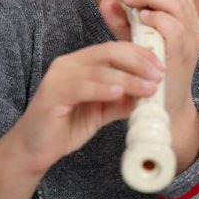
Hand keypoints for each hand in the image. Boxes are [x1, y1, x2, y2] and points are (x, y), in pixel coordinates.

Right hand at [13, 41, 164, 174]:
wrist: (36, 150)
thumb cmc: (69, 125)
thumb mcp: (105, 110)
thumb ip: (125, 99)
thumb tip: (152, 92)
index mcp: (83, 62)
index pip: (117, 48)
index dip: (142, 54)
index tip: (162, 66)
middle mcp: (70, 64)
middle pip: (110, 52)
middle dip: (139, 62)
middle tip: (159, 74)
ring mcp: (58, 77)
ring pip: (99, 70)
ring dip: (129, 78)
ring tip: (149, 87)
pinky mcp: (51, 95)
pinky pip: (80, 87)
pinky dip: (103, 88)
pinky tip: (120, 93)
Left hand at [99, 0, 198, 136]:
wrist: (166, 109)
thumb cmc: (152, 74)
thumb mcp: (139, 42)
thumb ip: (123, 22)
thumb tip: (106, 2)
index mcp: (186, 20)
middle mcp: (193, 26)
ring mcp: (190, 40)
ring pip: (176, 3)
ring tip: (131, 3)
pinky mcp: (182, 54)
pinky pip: (174, 27)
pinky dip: (156, 18)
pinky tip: (140, 19)